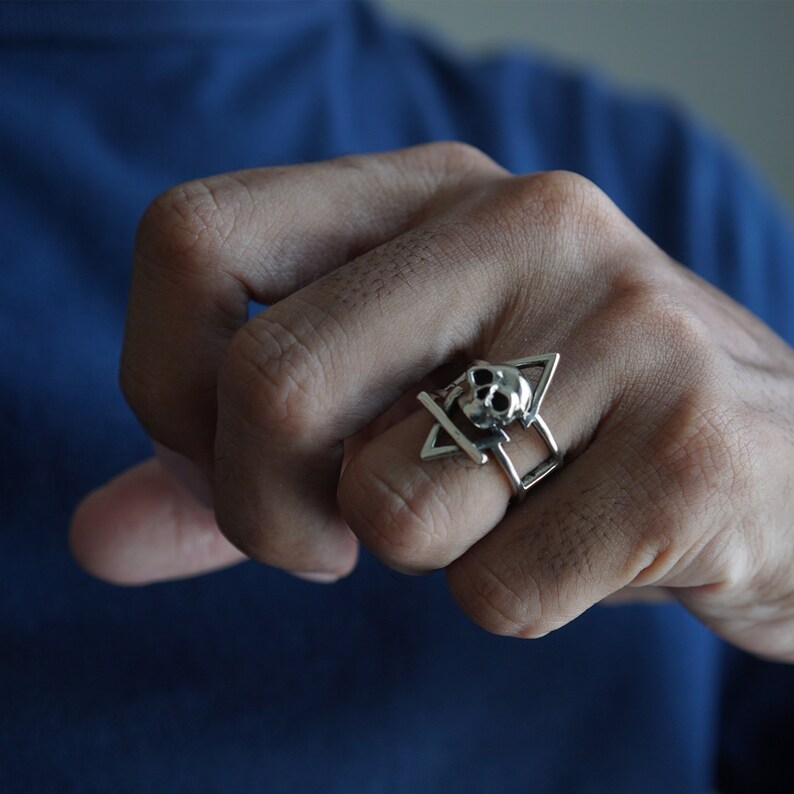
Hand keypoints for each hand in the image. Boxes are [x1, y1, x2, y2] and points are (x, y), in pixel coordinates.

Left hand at [70, 143, 793, 661]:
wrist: (776, 459)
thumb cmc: (558, 427)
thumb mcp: (397, 403)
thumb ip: (234, 467)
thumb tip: (94, 539)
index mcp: (432, 193)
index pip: (194, 239)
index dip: (164, 378)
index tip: (225, 450)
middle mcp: (526, 223)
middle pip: (269, 382)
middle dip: (262, 509)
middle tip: (332, 539)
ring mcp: (620, 328)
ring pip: (388, 507)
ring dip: (419, 551)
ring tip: (513, 503)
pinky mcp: (685, 452)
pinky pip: (495, 589)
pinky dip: (512, 598)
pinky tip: (590, 537)